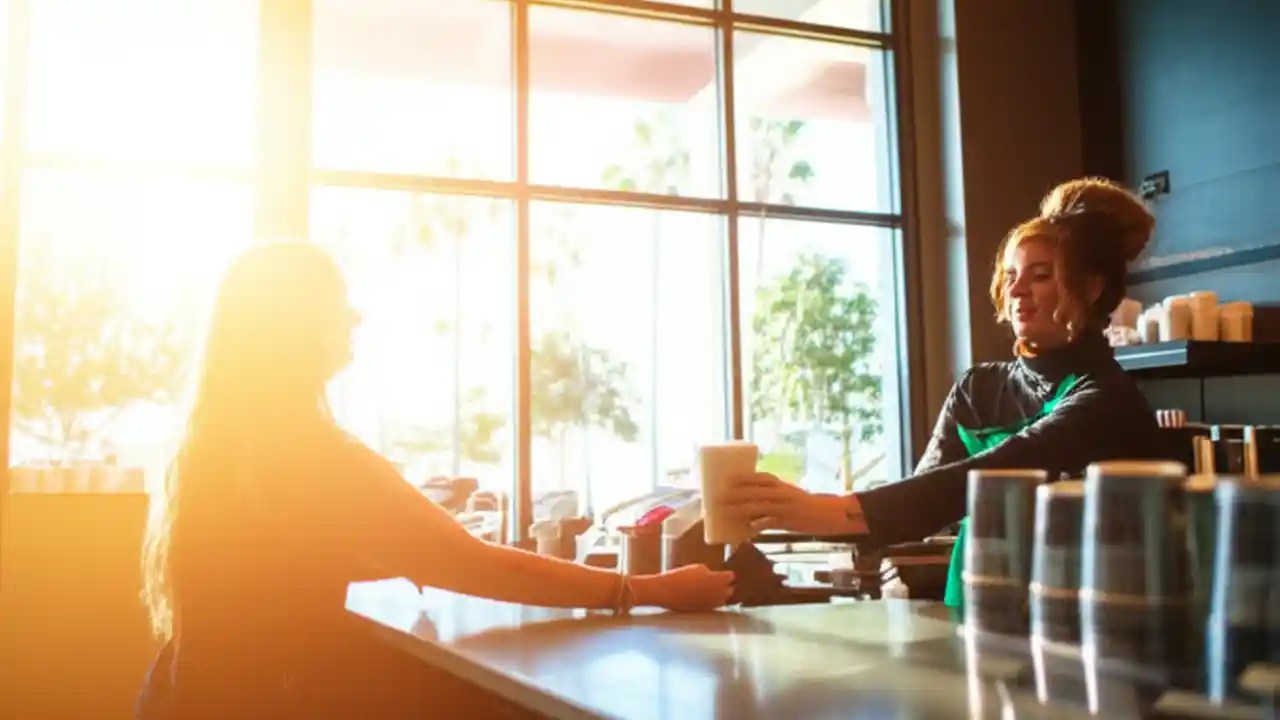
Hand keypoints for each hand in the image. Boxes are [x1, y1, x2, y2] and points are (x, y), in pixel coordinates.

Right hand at [631, 564, 733, 611]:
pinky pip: (714, 606)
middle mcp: (718, 593)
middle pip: (731, 590)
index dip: (728, 574)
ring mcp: (711, 603)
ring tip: (716, 589)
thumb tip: (715, 576)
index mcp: (717, 580)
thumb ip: (710, 573)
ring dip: (722, 595)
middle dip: (727, 586)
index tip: (725, 572)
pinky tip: (707, 596)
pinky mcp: (704, 610)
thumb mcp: (697, 568)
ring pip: (724, 600)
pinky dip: (713, 601)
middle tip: (722, 581)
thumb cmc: (679, 576)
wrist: (665, 591)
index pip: (731, 577)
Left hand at [725, 472, 869, 537]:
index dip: (743, 478)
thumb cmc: (803, 503)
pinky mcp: (786, 521)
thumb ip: (770, 492)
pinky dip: (756, 526)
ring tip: (726, 511)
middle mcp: (781, 493)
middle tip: (720, 496)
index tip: (728, 479)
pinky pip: (767, 523)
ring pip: (758, 506)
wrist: (825, 514)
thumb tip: (748, 496)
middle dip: (736, 494)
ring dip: (741, 509)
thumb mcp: (787, 492)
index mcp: (780, 484)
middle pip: (755, 491)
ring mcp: (783, 507)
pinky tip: (745, 530)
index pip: (759, 478)